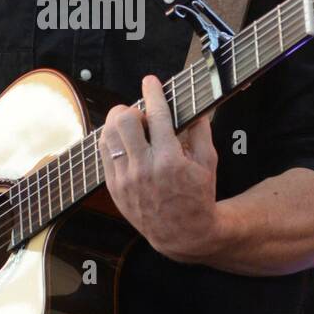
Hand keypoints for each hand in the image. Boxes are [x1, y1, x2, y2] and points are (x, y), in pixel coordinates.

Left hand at [99, 74, 219, 261]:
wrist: (181, 233)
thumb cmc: (198, 196)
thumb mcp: (209, 163)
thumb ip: (201, 131)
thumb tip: (194, 105)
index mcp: (170, 160)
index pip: (157, 115)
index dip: (152, 92)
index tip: (151, 81)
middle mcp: (144, 168)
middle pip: (124, 120)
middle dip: (132, 108)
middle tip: (142, 114)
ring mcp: (125, 179)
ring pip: (108, 135)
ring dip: (118, 123)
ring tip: (132, 126)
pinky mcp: (114, 187)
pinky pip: (104, 153)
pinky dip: (112, 140)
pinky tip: (124, 140)